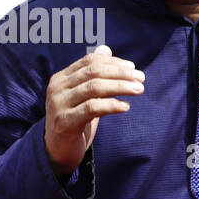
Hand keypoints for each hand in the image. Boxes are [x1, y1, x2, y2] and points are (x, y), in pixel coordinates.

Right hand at [43, 44, 143, 175]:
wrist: (57, 150)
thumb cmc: (75, 120)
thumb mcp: (83, 95)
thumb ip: (93, 74)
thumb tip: (105, 49)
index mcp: (61, 78)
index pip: (89, 62)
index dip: (113, 62)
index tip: (133, 68)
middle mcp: (57, 88)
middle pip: (93, 72)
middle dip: (120, 73)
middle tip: (141, 78)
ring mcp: (59, 104)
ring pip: (93, 87)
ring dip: (120, 86)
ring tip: (139, 89)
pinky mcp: (65, 122)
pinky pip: (92, 108)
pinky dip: (111, 105)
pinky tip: (126, 107)